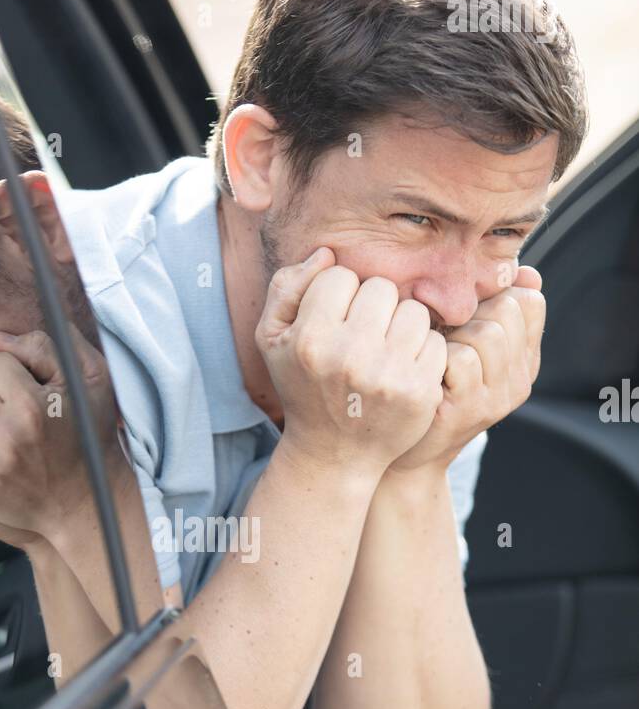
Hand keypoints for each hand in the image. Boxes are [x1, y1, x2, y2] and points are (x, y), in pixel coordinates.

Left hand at [0, 326, 119, 541]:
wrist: (88, 502)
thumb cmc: (91, 436)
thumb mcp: (91, 382)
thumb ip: (48, 348)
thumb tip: (0, 340)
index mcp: (32, 405)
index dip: (15, 374)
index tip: (33, 392)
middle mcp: (7, 434)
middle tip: (20, 414)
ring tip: (9, 435)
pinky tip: (4, 458)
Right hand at [256, 248, 446, 479]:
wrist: (334, 455)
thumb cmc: (303, 387)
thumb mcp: (272, 340)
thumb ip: (286, 288)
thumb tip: (326, 254)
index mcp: (310, 339)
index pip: (339, 276)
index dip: (338, 295)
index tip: (334, 324)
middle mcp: (349, 355)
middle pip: (380, 288)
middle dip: (374, 307)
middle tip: (363, 337)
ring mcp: (388, 374)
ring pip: (413, 309)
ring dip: (402, 325)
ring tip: (385, 350)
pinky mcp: (420, 390)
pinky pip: (436, 340)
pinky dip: (422, 351)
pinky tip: (403, 370)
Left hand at [390, 266, 544, 472]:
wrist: (403, 454)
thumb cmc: (426, 389)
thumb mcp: (462, 347)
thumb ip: (488, 312)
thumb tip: (526, 271)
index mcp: (523, 359)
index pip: (529, 301)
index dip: (492, 296)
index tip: (462, 316)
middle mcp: (519, 380)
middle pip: (506, 310)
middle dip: (467, 314)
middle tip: (441, 338)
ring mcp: (498, 397)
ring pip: (486, 332)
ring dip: (450, 336)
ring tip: (432, 356)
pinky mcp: (472, 410)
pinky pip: (460, 358)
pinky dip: (436, 357)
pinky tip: (425, 373)